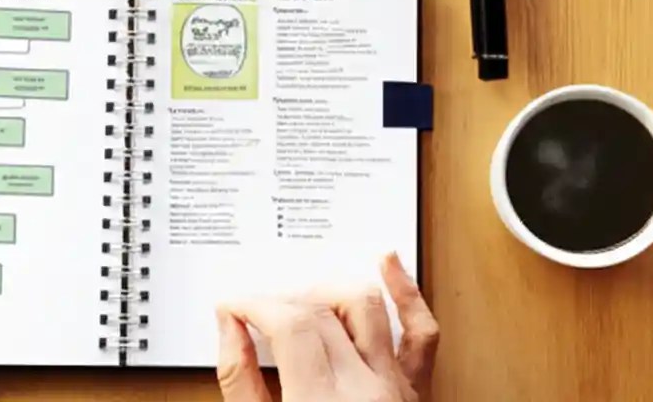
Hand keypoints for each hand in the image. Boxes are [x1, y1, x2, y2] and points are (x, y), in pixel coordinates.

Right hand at [216, 253, 438, 401]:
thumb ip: (241, 381)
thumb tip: (230, 329)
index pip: (288, 323)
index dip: (253, 304)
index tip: (233, 307)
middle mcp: (367, 391)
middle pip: (319, 311)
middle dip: (279, 298)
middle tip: (255, 309)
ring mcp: (397, 389)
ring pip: (366, 306)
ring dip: (329, 290)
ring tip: (302, 296)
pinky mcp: (418, 393)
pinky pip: (422, 332)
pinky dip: (407, 292)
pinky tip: (387, 265)